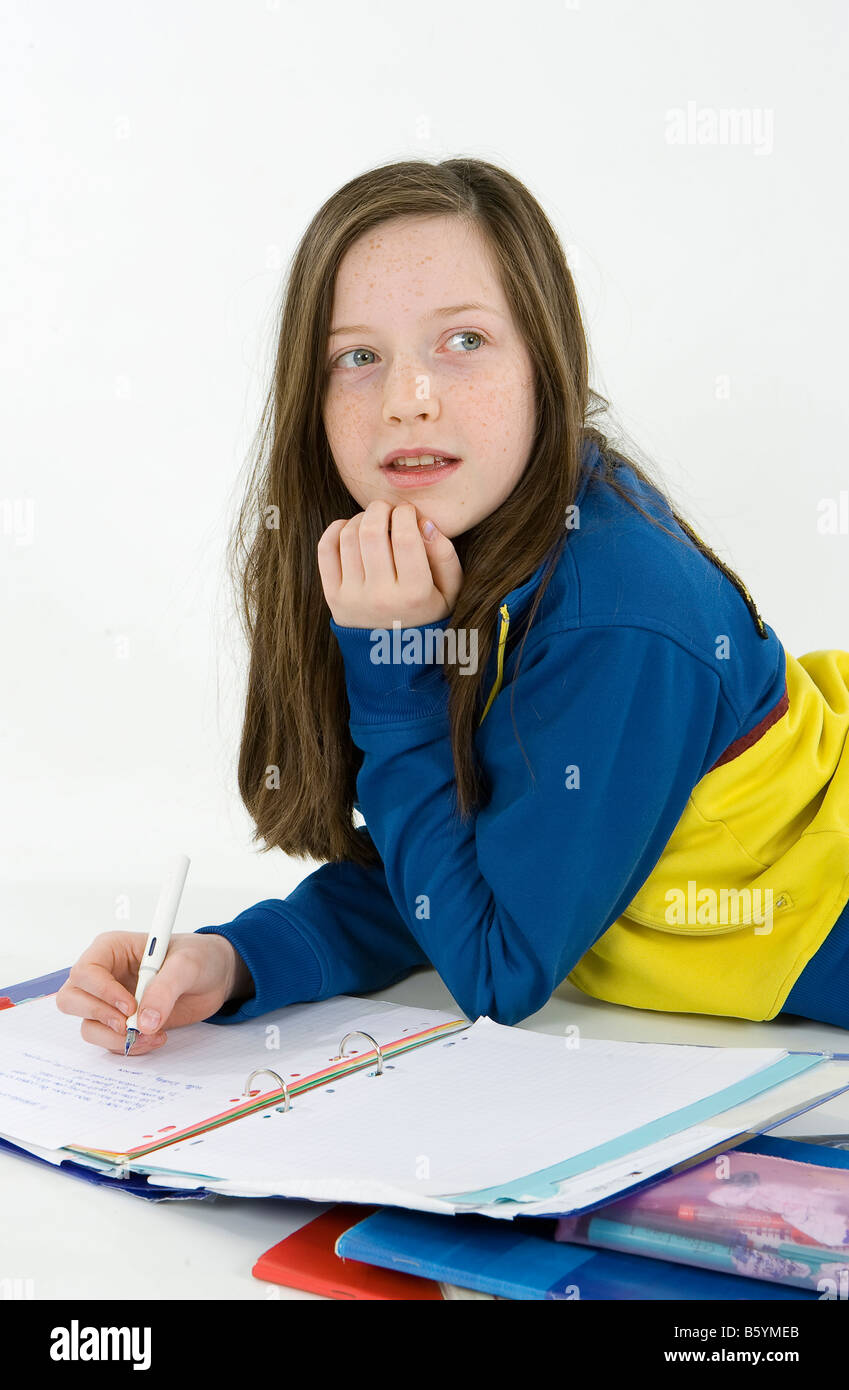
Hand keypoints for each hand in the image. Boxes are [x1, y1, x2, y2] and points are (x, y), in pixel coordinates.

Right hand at [55, 931, 252, 1053]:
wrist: (216, 977)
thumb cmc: (199, 957)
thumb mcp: (188, 964)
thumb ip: (166, 989)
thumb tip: (145, 1022)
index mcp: (112, 949)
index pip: (85, 971)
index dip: (102, 991)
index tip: (130, 1006)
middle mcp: (104, 975)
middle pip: (72, 999)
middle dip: (98, 1016)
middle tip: (130, 1026)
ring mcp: (110, 1001)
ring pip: (88, 1025)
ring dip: (114, 1038)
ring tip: (151, 1035)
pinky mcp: (122, 1022)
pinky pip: (109, 1040)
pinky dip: (129, 1046)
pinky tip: (156, 1038)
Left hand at [317, 500, 463, 628]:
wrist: (393, 657)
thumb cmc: (427, 616)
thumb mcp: (451, 591)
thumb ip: (445, 555)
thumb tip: (424, 522)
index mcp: (414, 594)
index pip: (406, 537)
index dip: (406, 513)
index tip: (409, 512)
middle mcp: (381, 596)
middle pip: (372, 532)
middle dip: (380, 509)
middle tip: (388, 509)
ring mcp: (353, 597)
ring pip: (348, 537)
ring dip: (360, 518)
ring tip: (372, 521)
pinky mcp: (333, 597)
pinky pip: (326, 550)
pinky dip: (335, 530)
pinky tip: (348, 528)